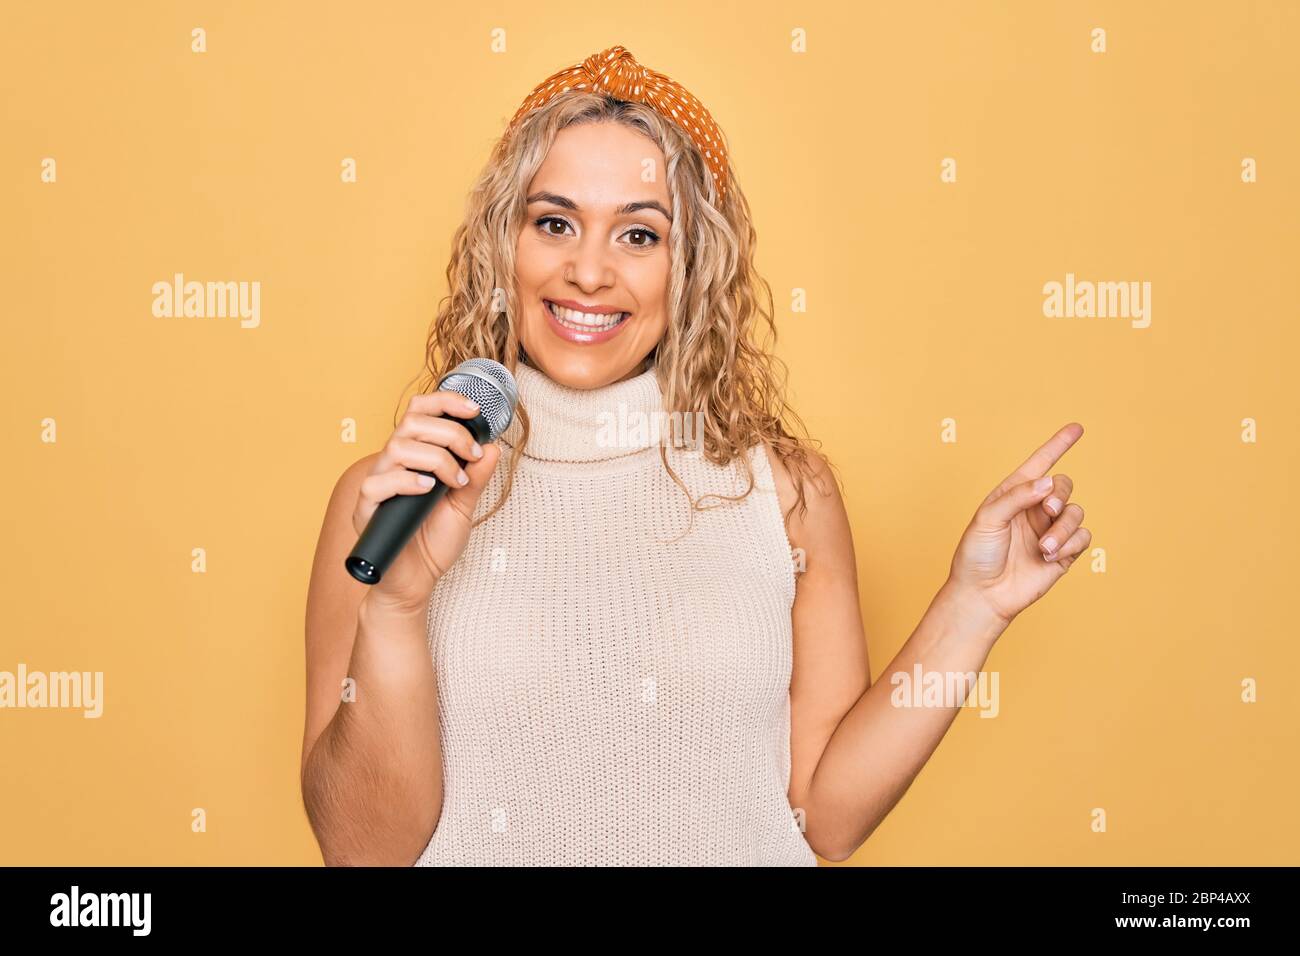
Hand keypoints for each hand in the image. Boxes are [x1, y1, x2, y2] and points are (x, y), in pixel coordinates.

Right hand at [352, 391, 502, 613]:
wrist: (416, 582)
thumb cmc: (433, 543)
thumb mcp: (463, 506)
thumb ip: (475, 478)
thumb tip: (492, 447)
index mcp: (414, 457)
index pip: (420, 412)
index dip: (445, 402)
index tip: (475, 411)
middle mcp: (393, 464)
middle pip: (412, 422)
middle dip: (450, 432)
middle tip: (470, 455)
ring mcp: (378, 484)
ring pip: (397, 447)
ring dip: (435, 458)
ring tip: (453, 482)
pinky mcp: (366, 508)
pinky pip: (378, 483)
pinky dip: (406, 481)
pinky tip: (427, 490)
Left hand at [946, 422, 1089, 628]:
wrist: (983, 594)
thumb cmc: (976, 555)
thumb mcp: (988, 519)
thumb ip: (1016, 497)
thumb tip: (1047, 482)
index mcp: (1014, 494)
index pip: (1040, 464)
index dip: (1058, 445)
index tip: (1077, 428)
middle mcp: (1034, 509)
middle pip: (1064, 485)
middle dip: (1059, 494)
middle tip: (1047, 510)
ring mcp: (1050, 530)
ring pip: (1075, 512)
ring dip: (1063, 527)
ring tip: (1045, 546)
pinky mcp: (1063, 552)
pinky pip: (1082, 537)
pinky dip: (1071, 544)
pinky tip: (1051, 555)